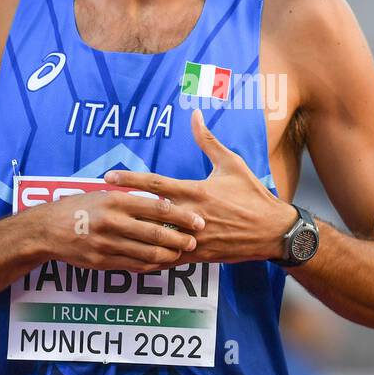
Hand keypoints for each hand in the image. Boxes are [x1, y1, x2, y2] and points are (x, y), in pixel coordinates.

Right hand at [36, 185, 204, 273]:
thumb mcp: (105, 194)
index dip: (182, 216)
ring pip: (148, 254)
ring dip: (169, 255)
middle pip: (157, 233)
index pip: (158, 208)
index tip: (199, 220)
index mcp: (117, 200)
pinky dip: (151, 265)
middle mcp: (113, 222)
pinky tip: (160, 262)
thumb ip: (132, 198)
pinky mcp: (102, 261)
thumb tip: (164, 202)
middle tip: (194, 241)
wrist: (48, 229)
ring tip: (180, 254)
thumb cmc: (80, 207)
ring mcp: (108, 244)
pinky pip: (134, 265)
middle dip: (180, 239)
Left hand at [105, 109, 297, 264]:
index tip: (108, 177)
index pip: (155, 184)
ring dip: (133, 238)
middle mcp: (192, 215)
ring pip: (156, 240)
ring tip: (109, 235)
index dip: (129, 180)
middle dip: (122, 210)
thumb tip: (195, 114)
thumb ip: (208, 141)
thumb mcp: (231, 164)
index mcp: (196, 191)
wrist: (274, 231)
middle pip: (148, 213)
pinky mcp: (200, 256)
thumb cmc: (252, 195)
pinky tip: (132, 260)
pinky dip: (150, 260)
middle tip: (99, 207)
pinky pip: (169, 260)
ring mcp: (194, 239)